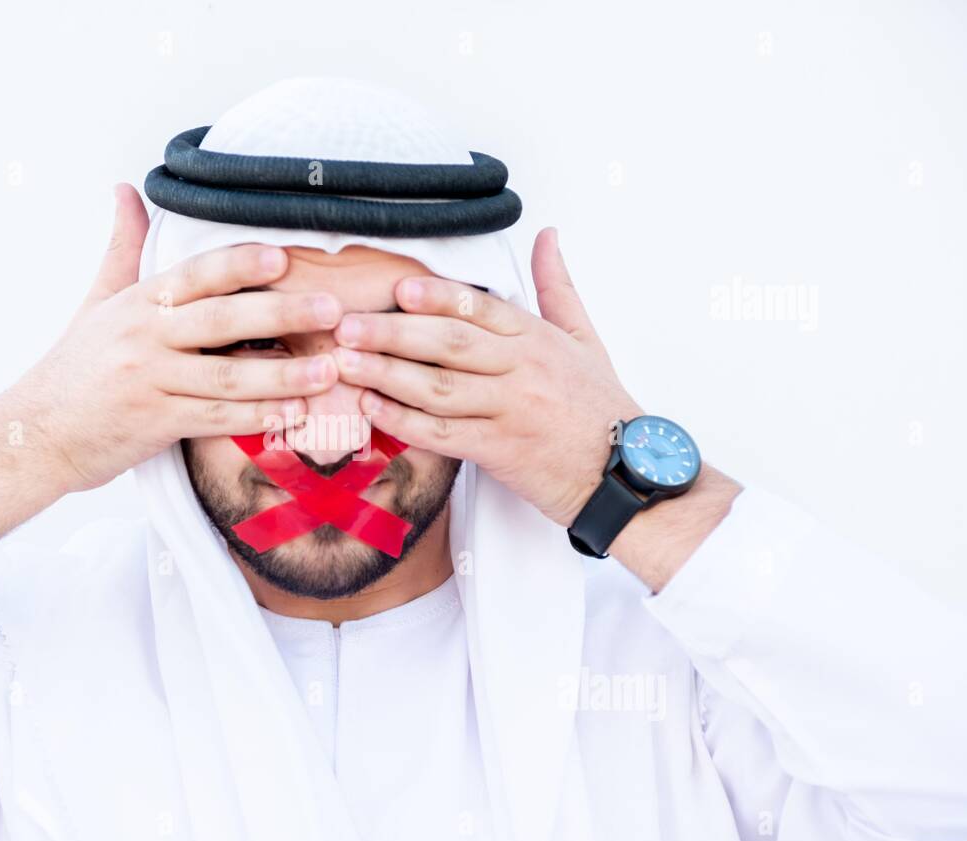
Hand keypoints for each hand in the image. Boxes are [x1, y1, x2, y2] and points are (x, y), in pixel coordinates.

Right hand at [0, 183, 340, 534]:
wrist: (35, 434)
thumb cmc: (74, 368)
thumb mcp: (98, 300)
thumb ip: (123, 247)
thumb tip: (125, 189)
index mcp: (138, 304)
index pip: (194, 275)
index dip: (238, 265)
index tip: (282, 258)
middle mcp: (144, 338)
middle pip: (221, 321)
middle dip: (280, 314)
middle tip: (331, 309)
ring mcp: (150, 383)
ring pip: (226, 377)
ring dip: (283, 374)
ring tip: (328, 371)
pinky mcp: (155, 425)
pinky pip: (215, 420)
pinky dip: (257, 417)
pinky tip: (294, 414)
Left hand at [331, 227, 740, 589]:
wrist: (626, 472)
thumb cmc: (600, 406)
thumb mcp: (585, 338)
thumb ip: (557, 287)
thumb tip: (548, 236)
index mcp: (537, 338)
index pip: (480, 309)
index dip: (436, 297)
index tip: (397, 290)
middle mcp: (522, 370)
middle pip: (450, 344)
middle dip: (393, 334)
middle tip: (348, 326)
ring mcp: (511, 411)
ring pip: (440, 388)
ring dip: (388, 375)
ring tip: (346, 364)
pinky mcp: (500, 451)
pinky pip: (444, 434)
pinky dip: (405, 422)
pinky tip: (374, 410)